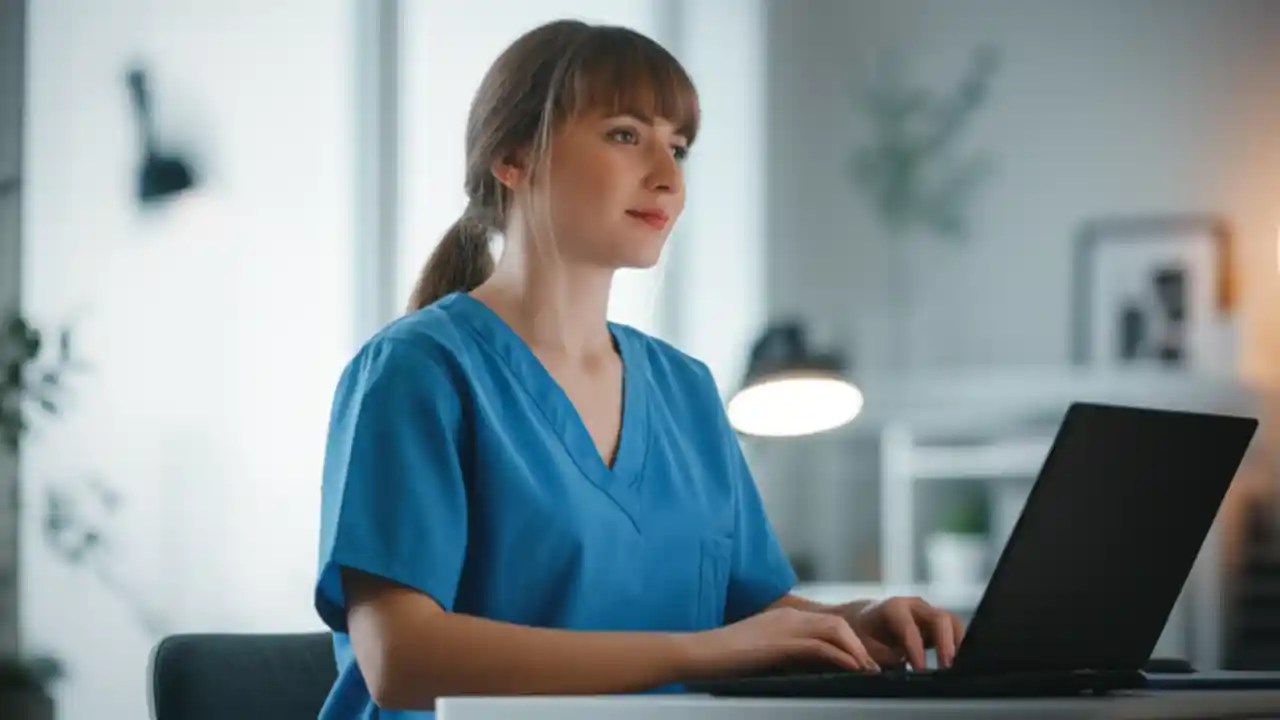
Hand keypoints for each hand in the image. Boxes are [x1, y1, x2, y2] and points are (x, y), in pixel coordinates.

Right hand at [684, 606, 882, 678]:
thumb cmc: (725, 658)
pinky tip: (852, 670)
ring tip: (868, 670)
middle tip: (872, 666)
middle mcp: (789, 616)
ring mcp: (785, 626)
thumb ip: (785, 655)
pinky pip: (820, 646)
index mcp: (785, 618)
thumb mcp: (762, 653)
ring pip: (835, 629)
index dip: (849, 640)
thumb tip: (807, 669)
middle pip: (837, 622)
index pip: (827, 622)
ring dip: (856, 650)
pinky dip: (841, 657)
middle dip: (859, 644)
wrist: (700, 654)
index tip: (862, 660)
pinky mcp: (781, 642)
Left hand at [841, 596, 965, 669]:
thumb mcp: (865, 645)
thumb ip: (883, 655)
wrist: (862, 619)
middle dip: (945, 643)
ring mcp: (928, 612)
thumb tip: (902, 665)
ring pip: (952, 622)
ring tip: (956, 667)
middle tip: (947, 667)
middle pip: (940, 618)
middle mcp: (914, 606)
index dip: (916, 649)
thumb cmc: (862, 633)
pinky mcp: (936, 623)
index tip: (920, 669)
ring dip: (956, 644)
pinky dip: (957, 645)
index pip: (910, 627)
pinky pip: (953, 630)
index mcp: (893, 607)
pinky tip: (955, 664)